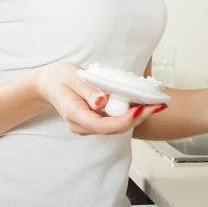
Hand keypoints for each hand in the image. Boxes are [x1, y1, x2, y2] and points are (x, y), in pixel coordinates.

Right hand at [32, 62, 164, 134]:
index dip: (124, 120)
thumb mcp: (73, 78)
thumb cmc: (60, 78)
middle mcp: (82, 125)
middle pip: (114, 128)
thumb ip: (88, 91)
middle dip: (138, 118)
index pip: (103, 125)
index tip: (141, 109)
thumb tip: (102, 102)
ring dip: (137, 117)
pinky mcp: (94, 122)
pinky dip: (129, 114)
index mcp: (74, 114)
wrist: (48, 84)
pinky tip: (143, 105)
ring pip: (115, 127)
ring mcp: (87, 126)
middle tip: (159, 105)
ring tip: (156, 104)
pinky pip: (113, 121)